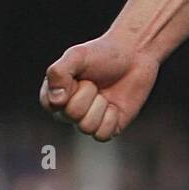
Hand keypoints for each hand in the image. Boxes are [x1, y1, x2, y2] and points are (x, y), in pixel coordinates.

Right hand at [39, 34, 159, 140]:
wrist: (135, 56)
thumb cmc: (103, 54)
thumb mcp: (77, 55)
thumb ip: (59, 72)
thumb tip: (56, 100)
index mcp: (54, 95)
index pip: (53, 104)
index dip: (71, 88)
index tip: (79, 76)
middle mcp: (67, 112)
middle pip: (73, 115)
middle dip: (89, 93)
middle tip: (96, 82)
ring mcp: (87, 121)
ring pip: (87, 127)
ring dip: (101, 105)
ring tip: (105, 92)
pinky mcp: (107, 129)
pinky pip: (103, 134)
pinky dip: (112, 118)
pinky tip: (115, 104)